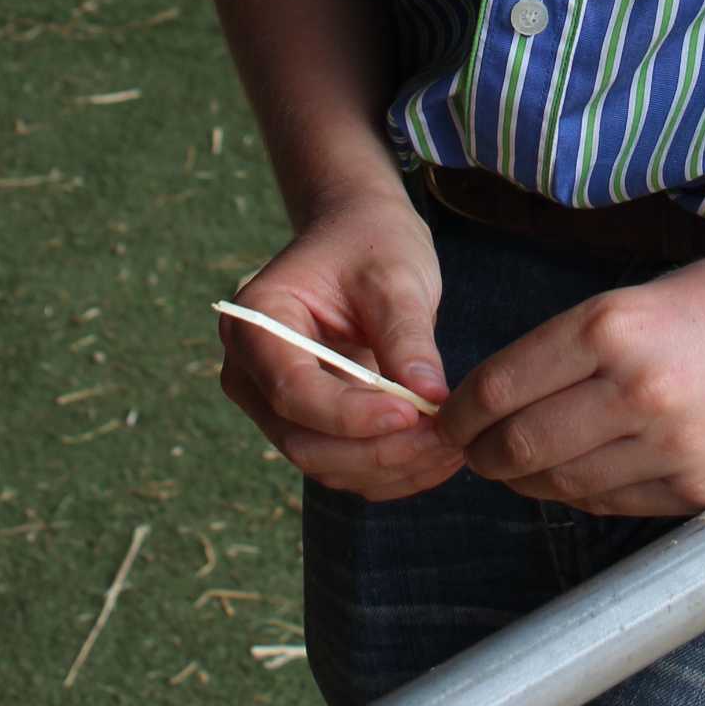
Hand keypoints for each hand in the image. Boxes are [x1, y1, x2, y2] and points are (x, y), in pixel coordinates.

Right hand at [217, 183, 458, 501]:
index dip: (351, 415)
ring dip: (391, 466)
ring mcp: (274, 406)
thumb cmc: (372, 242)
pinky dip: (392, 469)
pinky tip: (439, 453)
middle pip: (305, 441)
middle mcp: (251, 373)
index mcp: (255, 321)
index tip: (413, 412)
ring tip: (454, 444)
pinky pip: (345, 466)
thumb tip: (430, 398)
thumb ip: (406, 336)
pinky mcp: (308, 426)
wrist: (361, 236)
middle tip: (447, 436)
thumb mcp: (394, 275)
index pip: (292, 391)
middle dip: (379, 448)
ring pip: (327, 464)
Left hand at [435, 230, 704, 519]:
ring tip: (518, 467)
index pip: (503, 384)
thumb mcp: (659, 294)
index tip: (453, 417)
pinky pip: (615, 503)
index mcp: (614, 324)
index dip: (465, 411)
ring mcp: (669, 447)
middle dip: (485, 453)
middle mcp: (633, 389)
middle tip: (472, 451)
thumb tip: (521, 389)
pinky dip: (585, 495)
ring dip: (530, 481)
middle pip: (520, 444)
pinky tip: (578, 479)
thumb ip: (592, 343)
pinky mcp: (699, 489)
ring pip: (562, 483)